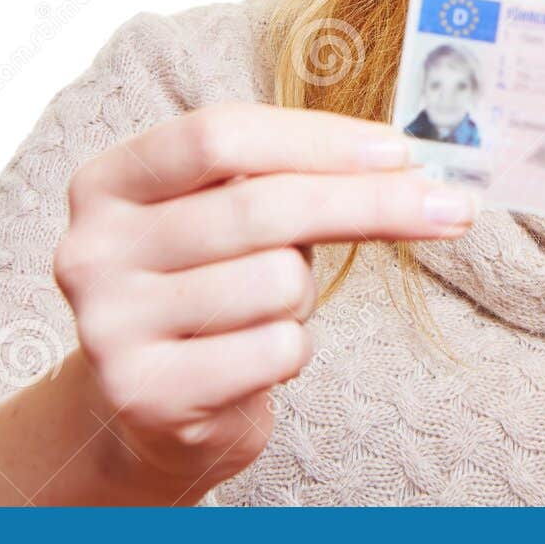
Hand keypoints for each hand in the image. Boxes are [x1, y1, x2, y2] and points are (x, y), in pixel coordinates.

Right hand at [54, 102, 475, 497]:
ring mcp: (111, 325)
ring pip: (276, 281)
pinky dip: (293, 349)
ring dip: (305, 295)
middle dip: (372, 203)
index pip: (220, 133)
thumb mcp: (229, 215)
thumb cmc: (210, 286)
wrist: (147, 410)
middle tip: (452, 207)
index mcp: (108, 181)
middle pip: (261, 204)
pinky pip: (275, 350)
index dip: (318, 138)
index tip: (401, 150)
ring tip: (269, 311)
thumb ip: (290, 179)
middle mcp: (92, 248)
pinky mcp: (145, 394)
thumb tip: (409, 167)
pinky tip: (257, 358)